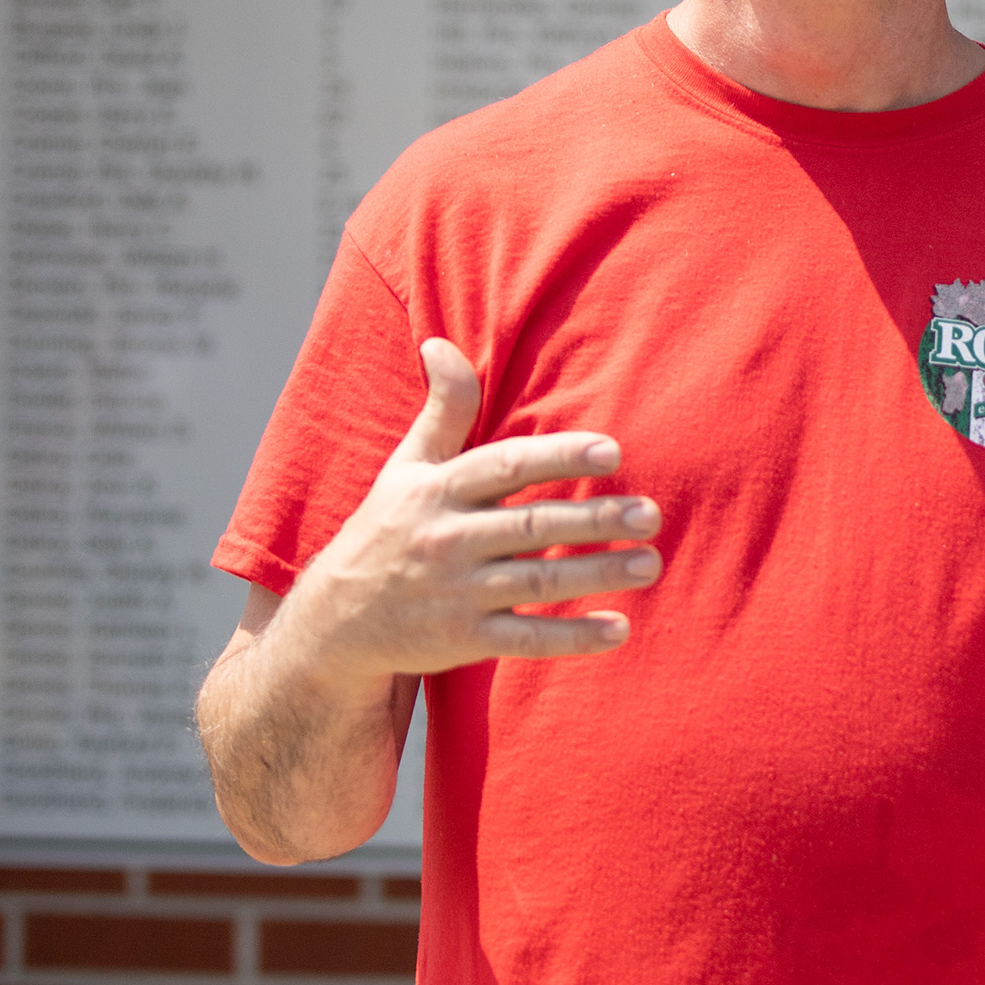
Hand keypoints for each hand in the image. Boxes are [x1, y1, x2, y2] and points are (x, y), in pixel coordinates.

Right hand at [277, 338, 663, 692]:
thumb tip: (440, 344)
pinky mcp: (462, 640)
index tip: (613, 451)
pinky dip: (573, 638)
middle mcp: (447, 539)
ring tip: (651, 562)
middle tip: (651, 514)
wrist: (333, 624)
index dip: (560, 456)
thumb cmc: (386, 531)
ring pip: (537, 582)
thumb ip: (441, 411)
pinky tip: (620, 629)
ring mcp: (455, 593)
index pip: (506, 466)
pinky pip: (525, 639)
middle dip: (595, 519)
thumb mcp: (405, 468)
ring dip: (597, 573)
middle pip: (532, 526)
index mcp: (438, 490)